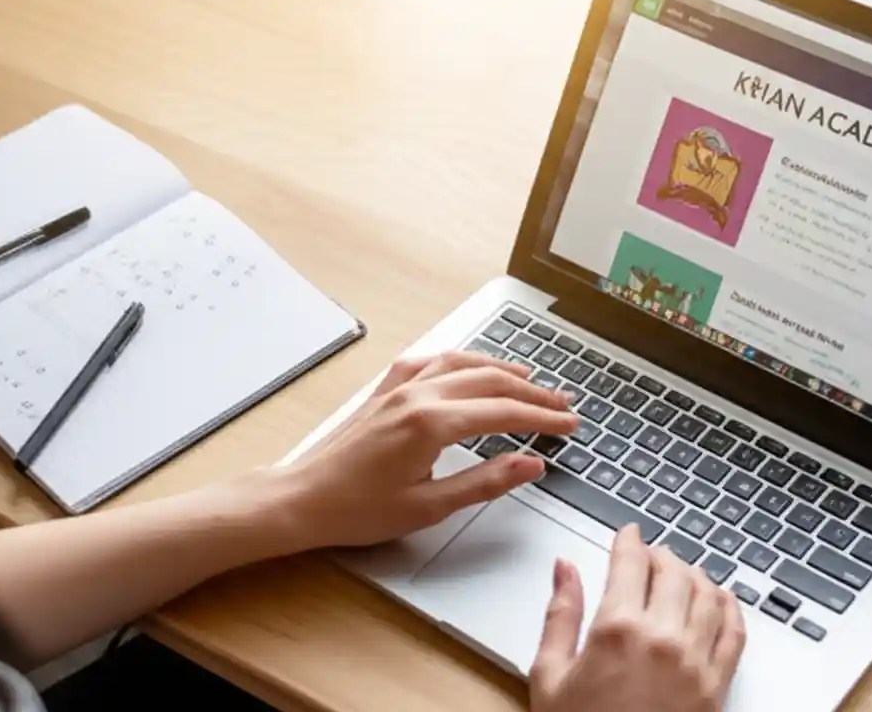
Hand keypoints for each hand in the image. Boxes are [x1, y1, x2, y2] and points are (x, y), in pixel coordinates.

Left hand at [275, 352, 578, 549]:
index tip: (569, 426)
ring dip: (500, 369)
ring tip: (529, 379)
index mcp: (432, 423)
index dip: (543, 419)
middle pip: (491, 382)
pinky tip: (468, 366)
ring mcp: (399, 388)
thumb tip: (529, 464)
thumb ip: (486, 481)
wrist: (302, 500)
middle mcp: (417, 395)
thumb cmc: (357, 509)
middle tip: (562, 406)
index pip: (504, 413)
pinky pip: (430, 362)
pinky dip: (460, 361)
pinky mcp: (384, 391)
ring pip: (462, 363)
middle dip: (532, 393)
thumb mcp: (430, 506)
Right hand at [530, 525, 746, 711]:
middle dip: (661, 554)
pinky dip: (730, 607)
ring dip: (695, 574)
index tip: (628, 533)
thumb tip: (564, 569)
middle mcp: (662, 637)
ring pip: (708, 594)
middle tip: (651, 554)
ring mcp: (695, 662)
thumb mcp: (549, 676)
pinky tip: (721, 600)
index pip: (630, 561)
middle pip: (673, 571)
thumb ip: (559, 615)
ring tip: (682, 572)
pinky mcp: (717, 687)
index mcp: (616, 629)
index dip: (629, 539)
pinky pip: (735, 633)